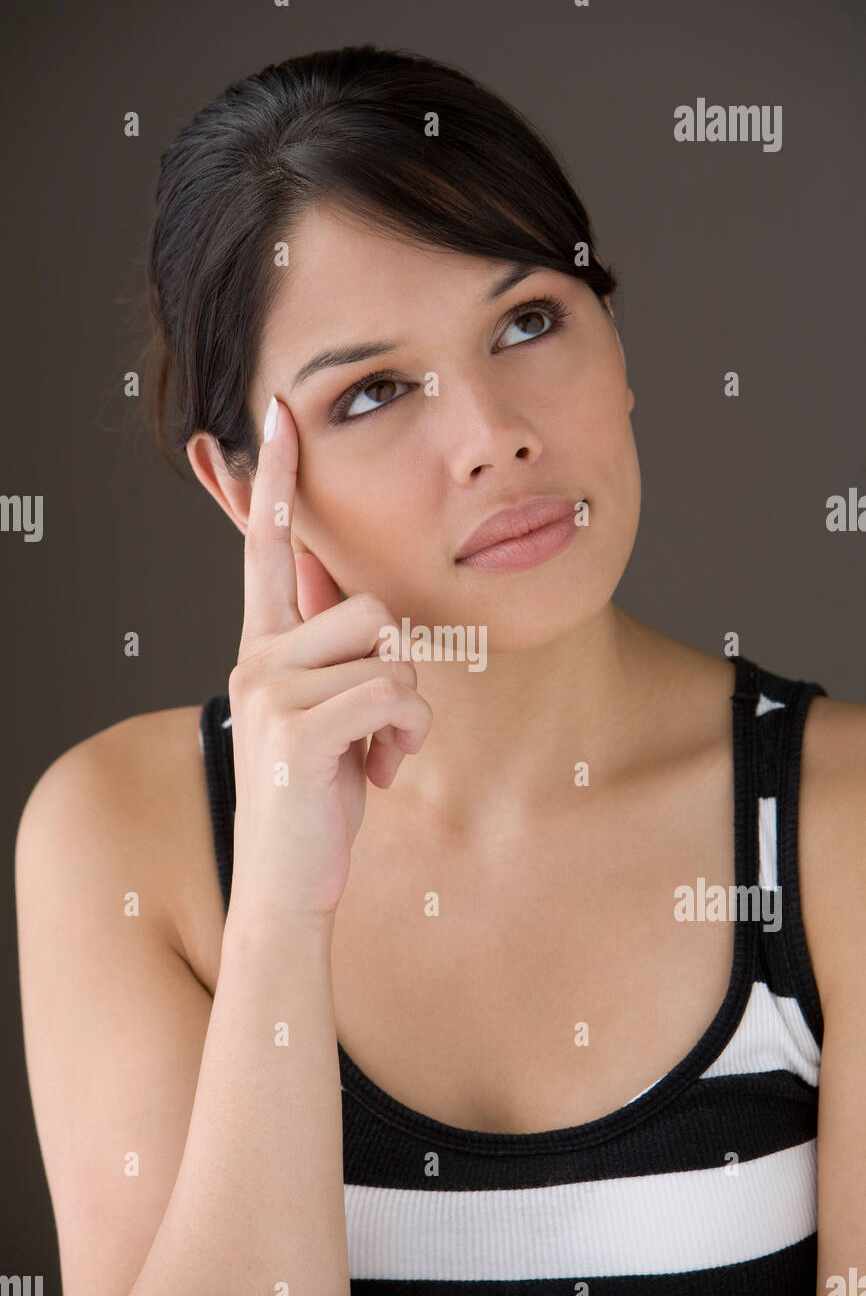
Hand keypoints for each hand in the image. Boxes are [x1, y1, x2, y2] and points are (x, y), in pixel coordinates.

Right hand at [226, 396, 432, 923]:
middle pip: (372, 607)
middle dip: (398, 670)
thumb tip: (355, 595)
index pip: (268, 547)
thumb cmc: (318, 795)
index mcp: (263, 648)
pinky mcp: (299, 730)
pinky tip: (385, 772)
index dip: (274, 479)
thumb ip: (335, 655)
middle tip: (378, 729)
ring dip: (407, 708)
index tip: (276, 413)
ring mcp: (271, 692)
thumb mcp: (329, 716)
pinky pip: (396, 693)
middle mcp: (256, 658)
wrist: (289, 881)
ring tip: (378, 752)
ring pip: (392, 651)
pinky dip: (409, 735)